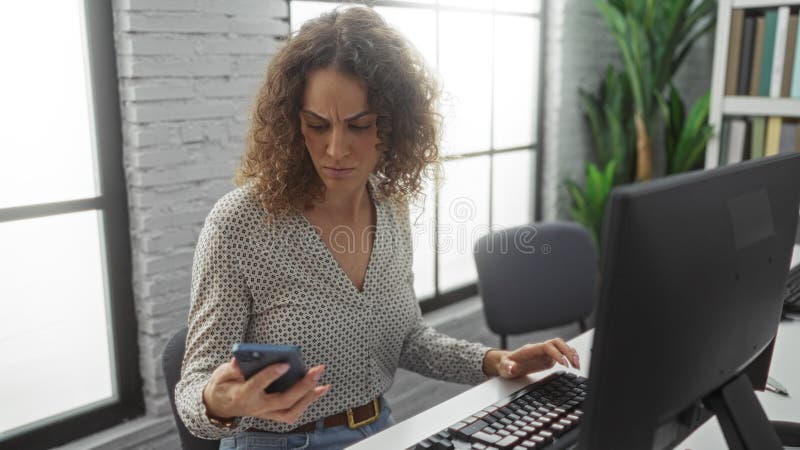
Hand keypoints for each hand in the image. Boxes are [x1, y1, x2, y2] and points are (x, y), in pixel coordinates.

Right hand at [202, 358, 329, 423]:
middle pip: (283, 400)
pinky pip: (293, 412)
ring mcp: (266, 413)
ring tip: (323, 384)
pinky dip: (308, 402)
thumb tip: (239, 361)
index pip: (258, 385)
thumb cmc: (223, 385)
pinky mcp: (273, 414)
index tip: (285, 363)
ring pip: (291, 411)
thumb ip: (231, 369)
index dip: (271, 374)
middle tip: (317, 370)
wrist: (219, 405)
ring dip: (309, 398)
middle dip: (303, 386)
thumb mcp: (221, 374)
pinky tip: (319, 390)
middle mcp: (257, 407)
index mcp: (242, 395)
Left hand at [483, 338, 580, 378]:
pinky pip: (562, 354)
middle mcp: (540, 349)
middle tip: (574, 364)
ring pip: (562, 347)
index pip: (547, 346)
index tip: (563, 364)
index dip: (557, 353)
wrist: (506, 365)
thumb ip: (507, 367)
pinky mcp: (548, 359)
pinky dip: (570, 357)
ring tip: (577, 365)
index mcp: (531, 349)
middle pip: (557, 343)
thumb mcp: (503, 368)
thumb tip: (512, 367)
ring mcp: (545, 353)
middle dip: (567, 351)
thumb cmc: (505, 365)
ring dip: (571, 353)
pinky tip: (575, 365)